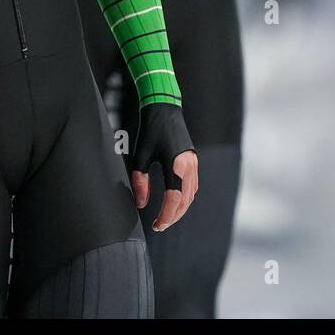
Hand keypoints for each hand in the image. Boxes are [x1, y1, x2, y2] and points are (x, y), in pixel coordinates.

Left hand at [130, 102, 197, 231]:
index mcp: (176, 164)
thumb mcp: (141, 156)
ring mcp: (194, 163)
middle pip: (185, 200)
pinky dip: (185, 198)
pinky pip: (193, 186)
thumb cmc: (150, 130)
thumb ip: (141, 181)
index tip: (156, 226)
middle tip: (159, 226)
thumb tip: (141, 204)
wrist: (164, 108)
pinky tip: (175, 203)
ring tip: (166, 218)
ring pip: (191, 194)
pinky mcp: (193, 160)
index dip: (166, 215)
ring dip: (180, 209)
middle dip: (173, 216)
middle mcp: (189, 165)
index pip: (174, 198)